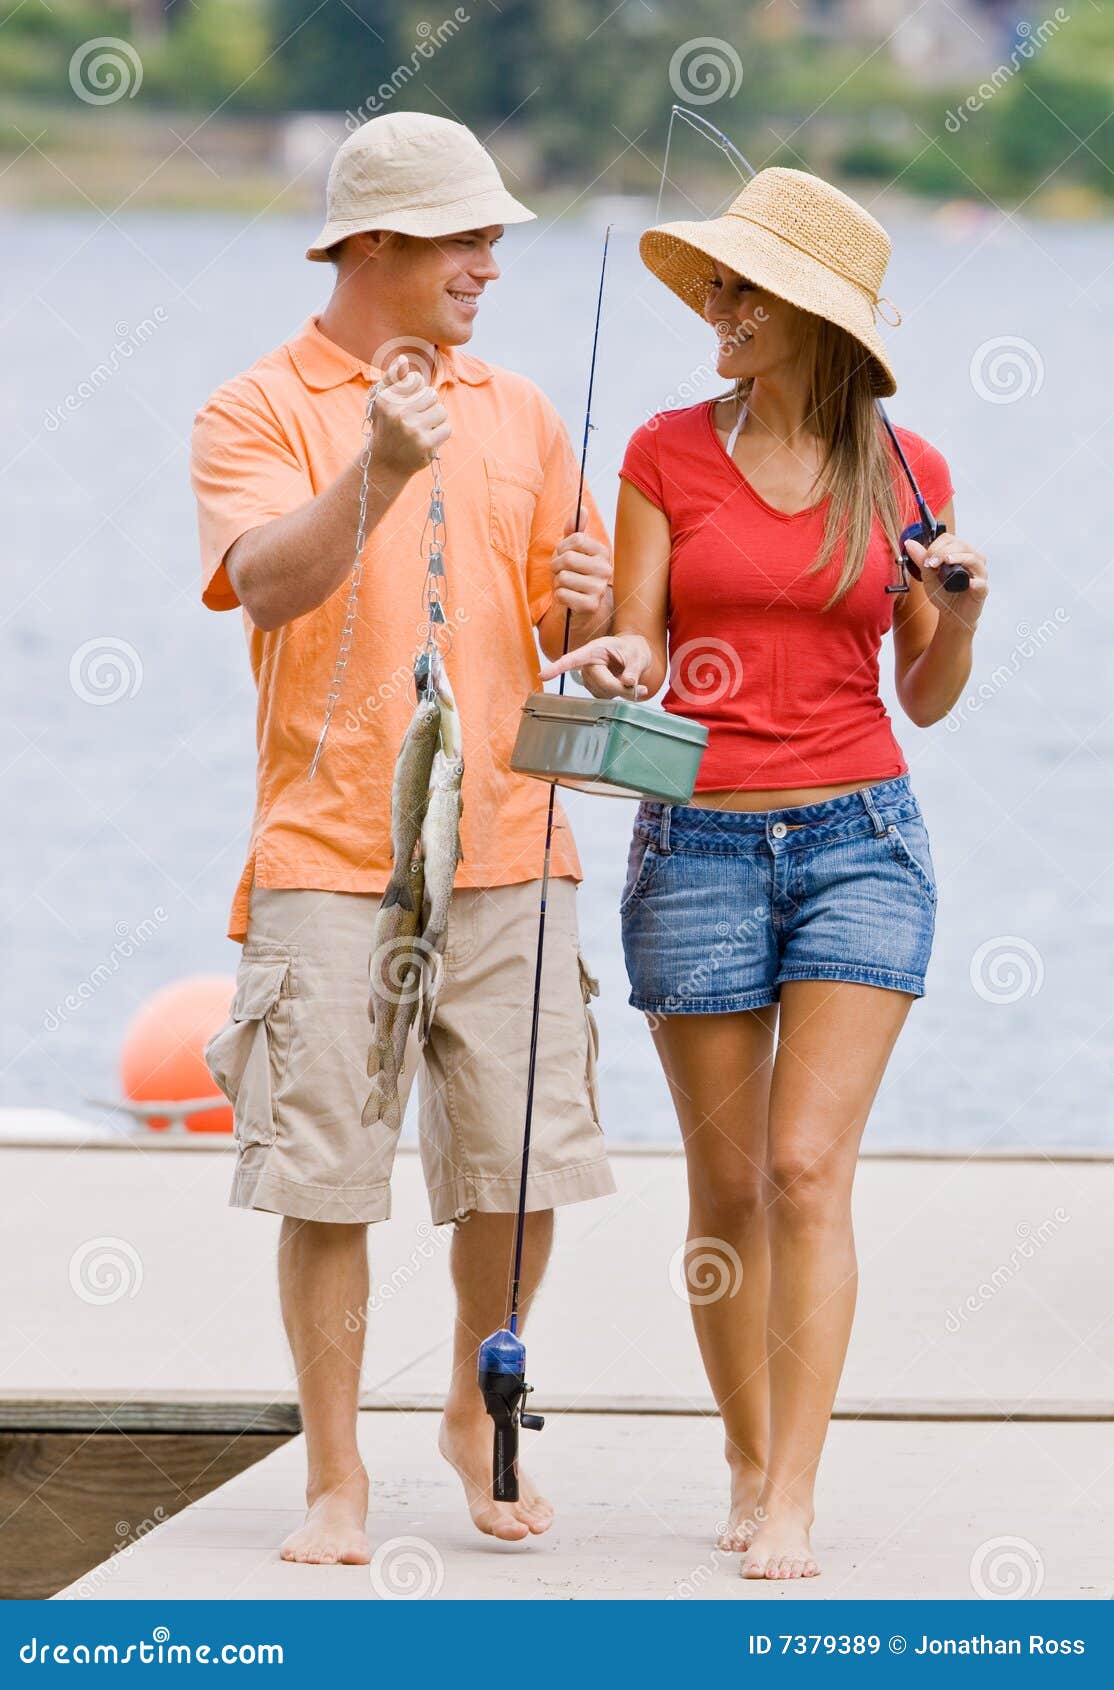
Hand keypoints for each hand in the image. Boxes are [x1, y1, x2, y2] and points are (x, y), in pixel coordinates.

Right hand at [370, 355, 451, 479]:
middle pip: (431, 394)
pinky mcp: (425, 444)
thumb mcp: (381, 401)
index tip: (407, 406)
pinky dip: (441, 434)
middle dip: (427, 406)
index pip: (417, 380)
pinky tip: (428, 439)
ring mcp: (412, 429)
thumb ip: (392, 379)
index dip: (416, 392)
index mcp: (386, 398)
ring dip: (436, 420)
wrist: (386, 463)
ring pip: (441, 411)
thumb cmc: (385, 427)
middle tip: (415, 420)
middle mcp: (397, 413)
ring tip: (422, 429)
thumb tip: (404, 360)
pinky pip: (447, 428)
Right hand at [539, 633, 651, 699]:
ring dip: (621, 693)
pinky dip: (619, 696)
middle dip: (619, 688)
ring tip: (634, 683)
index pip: (572, 659)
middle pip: (599, 682)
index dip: (557, 668)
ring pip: (603, 693)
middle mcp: (588, 664)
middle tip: (640, 689)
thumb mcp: (638, 655)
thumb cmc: (633, 648)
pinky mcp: (595, 688)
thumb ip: (634, 668)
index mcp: (594, 650)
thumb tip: (629, 682)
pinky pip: (605, 698)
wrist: (634, 653)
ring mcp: (590, 678)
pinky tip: (627, 687)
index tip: (542, 675)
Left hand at [551, 520, 611, 615]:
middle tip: (560, 572)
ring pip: (563, 577)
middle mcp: (606, 569)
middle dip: (556, 566)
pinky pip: (562, 594)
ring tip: (564, 585)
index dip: (561, 547)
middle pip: (568, 558)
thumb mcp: (573, 550)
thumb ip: (574, 530)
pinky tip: (566, 597)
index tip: (562, 555)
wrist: (578, 605)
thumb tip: (582, 509)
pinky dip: (558, 596)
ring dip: (557, 582)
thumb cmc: (573, 573)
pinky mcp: (592, 606)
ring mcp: (600, 589)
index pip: (576, 539)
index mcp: (603, 552)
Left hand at [905, 534, 987, 631]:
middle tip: (931, 563)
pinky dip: (976, 582)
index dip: (936, 546)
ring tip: (946, 562)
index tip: (927, 559)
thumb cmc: (943, 593)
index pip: (949, 539)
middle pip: (962, 545)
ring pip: (974, 559)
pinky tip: (969, 583)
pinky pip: (981, 583)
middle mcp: (972, 559)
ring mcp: (979, 574)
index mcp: (959, 553)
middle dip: (944, 551)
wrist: (951, 614)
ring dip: (959, 559)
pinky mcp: (982, 590)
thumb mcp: (928, 576)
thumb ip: (921, 560)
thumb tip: (909, 543)